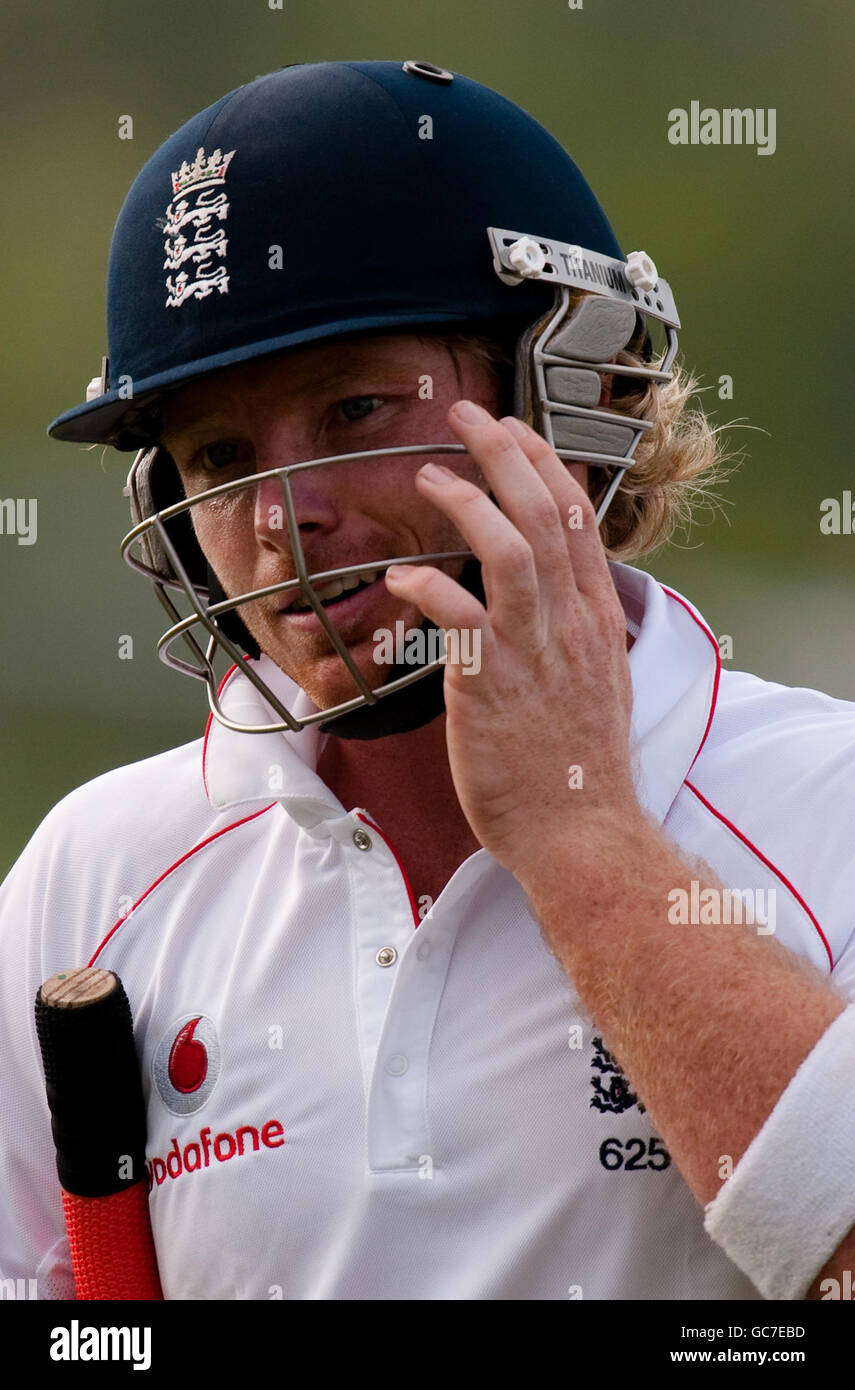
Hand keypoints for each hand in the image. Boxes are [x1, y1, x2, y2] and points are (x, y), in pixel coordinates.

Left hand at [383, 400, 640, 885]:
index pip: (578, 519)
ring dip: (470, 504)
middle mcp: (571, 624)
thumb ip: (575, 629)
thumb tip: (552, 594)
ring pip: (513, 551)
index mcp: (595, 619)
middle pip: (546, 515)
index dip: (544, 464)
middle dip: (506, 453)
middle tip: (467, 414)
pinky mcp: (492, 686)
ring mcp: (535, 653)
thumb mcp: (598, 682)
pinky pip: (461, 619)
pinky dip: (430, 587)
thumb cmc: (577, 764)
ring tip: (432, 475)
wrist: (580, 831)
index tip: (514, 428)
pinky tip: (403, 575)